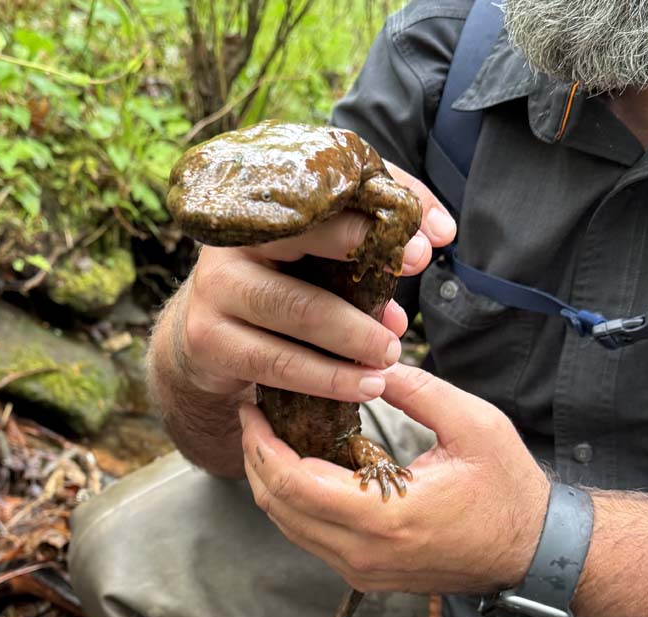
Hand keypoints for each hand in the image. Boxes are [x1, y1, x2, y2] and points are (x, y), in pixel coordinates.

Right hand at [169, 163, 456, 401]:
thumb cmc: (281, 281)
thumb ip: (376, 226)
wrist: (207, 335)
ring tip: (390, 358)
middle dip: (368, 278)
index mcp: (264, 203)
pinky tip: (361, 387)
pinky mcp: (209, 339)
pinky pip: (277, 362)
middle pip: (304, 246)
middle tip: (406, 314)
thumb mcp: (321, 250)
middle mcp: (232, 238)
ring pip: (296, 310)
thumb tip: (439, 232)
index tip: (422, 252)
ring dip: (353, 340)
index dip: (374, 221)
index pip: (321, 198)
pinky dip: (326, 378)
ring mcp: (214, 290)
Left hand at [238, 363, 550, 594]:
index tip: (252, 409)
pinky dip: (294, 503)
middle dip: (255, 459)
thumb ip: (415, 389)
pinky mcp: (366, 574)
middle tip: (252, 417)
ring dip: (270, 481)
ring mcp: (363, 570)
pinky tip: (300, 466)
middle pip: (278, 507)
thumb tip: (366, 363)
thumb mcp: (471, 424)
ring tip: (269, 436)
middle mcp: (364, 553)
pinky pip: (310, 538)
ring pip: (288, 527)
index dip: (262, 445)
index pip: (294, 484)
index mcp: (386, 517)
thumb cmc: (509, 488)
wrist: (535, 552)